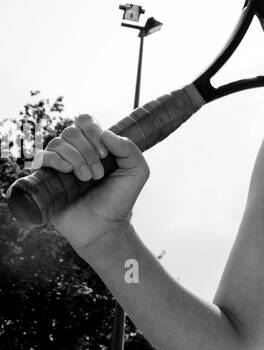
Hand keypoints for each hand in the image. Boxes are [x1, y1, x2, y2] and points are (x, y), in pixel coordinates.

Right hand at [36, 113, 149, 254]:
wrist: (104, 227)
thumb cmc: (119, 200)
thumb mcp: (137, 172)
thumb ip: (129, 149)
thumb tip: (106, 133)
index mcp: (93, 145)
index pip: (85, 121)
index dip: (93, 132)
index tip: (105, 155)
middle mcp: (74, 151)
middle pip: (71, 132)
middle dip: (87, 151)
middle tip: (98, 174)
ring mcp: (58, 164)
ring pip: (57, 143)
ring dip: (75, 158)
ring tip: (86, 179)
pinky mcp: (46, 178)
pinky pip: (41, 157)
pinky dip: (54, 159)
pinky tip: (67, 172)